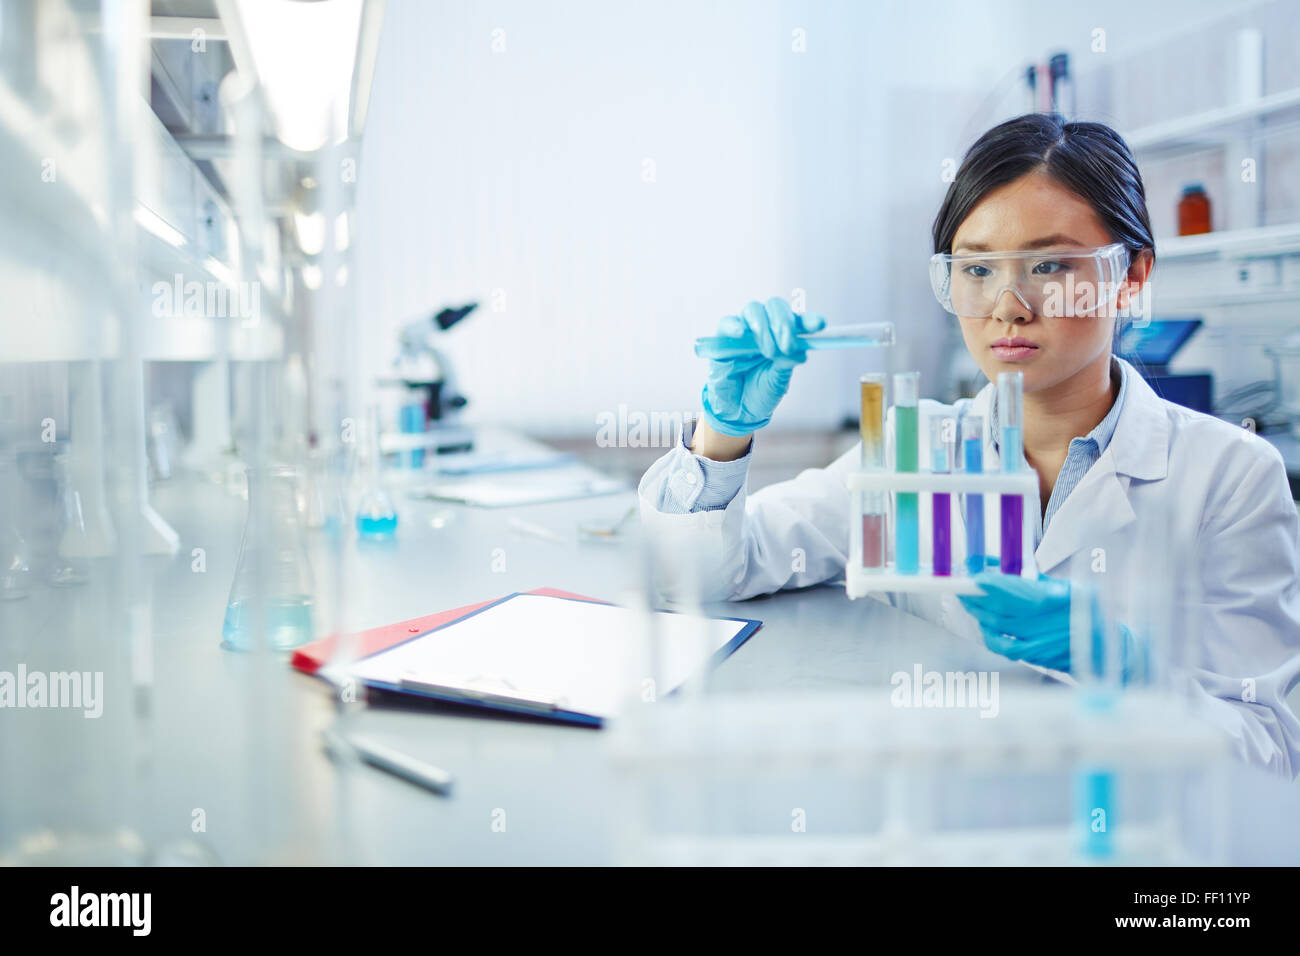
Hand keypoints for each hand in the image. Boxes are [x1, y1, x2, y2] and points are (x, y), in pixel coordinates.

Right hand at [700, 298, 825, 436]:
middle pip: (775, 306)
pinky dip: (735, 325)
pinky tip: (741, 333)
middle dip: (784, 323)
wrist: (737, 412)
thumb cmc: (760, 393)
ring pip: (753, 309)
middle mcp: (765, 328)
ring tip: (767, 351)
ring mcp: (743, 332)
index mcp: (783, 337)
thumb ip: (787, 363)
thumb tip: (798, 351)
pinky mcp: (722, 339)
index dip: (809, 320)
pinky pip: (727, 322)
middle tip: (787, 346)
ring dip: (764, 326)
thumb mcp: (779, 381)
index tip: (820, 324)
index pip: (798, 321)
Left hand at [958, 571, 1141, 681]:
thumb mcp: (1073, 588)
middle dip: (976, 595)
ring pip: (997, 625)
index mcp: (1051, 600)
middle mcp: (1041, 621)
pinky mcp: (1035, 655)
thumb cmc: (1091, 613)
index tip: (975, 574)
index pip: (1013, 589)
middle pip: (998, 607)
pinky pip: (1004, 647)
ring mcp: (1036, 640)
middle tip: (962, 585)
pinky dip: (990, 636)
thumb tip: (1014, 569)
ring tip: (967, 600)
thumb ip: (1041, 580)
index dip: (990, 582)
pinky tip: (983, 626)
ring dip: (978, 612)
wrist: (1107, 648)